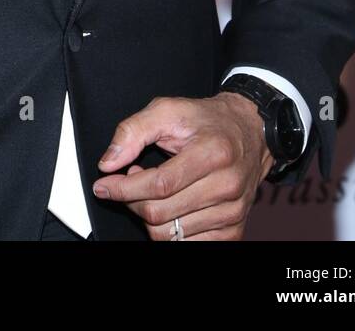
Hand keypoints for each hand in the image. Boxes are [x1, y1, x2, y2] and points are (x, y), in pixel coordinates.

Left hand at [92, 93, 275, 239]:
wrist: (250, 131)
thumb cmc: (207, 121)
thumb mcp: (168, 109)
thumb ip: (133, 131)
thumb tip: (108, 163)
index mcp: (212, 153)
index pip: (160, 185)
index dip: (124, 189)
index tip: (103, 186)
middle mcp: (226, 186)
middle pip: (161, 214)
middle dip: (132, 200)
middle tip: (130, 180)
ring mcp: (232, 212)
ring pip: (170, 234)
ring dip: (149, 214)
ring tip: (152, 189)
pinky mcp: (233, 229)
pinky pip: (187, 245)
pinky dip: (168, 229)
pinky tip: (168, 205)